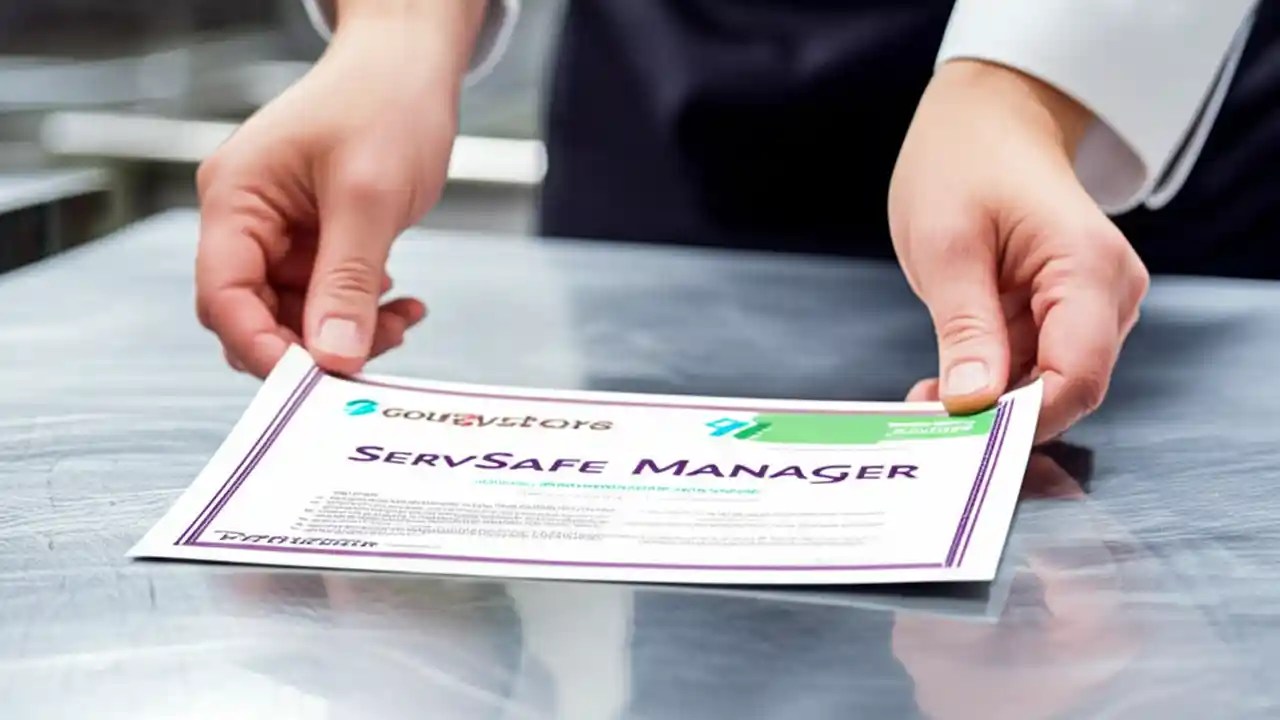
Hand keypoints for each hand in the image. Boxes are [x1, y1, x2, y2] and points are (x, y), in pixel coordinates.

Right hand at [195, 0, 485, 376]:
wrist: (411, 65)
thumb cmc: (384, 103)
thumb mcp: (370, 198)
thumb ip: (347, 282)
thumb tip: (332, 357)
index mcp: (236, 198)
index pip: (223, 294)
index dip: (260, 345)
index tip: (309, 381)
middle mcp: (247, 218)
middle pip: (255, 313)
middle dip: (312, 343)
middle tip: (370, 355)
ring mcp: (280, 231)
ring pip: (296, 314)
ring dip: (347, 331)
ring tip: (401, 321)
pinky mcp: (314, 238)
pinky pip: (326, 296)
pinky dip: (362, 309)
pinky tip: (402, 304)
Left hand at [889, 60, 1148, 442]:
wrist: (984, 122)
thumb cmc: (963, 164)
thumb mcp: (946, 248)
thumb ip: (965, 329)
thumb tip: (973, 404)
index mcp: (1088, 268)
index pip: (1078, 377)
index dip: (1025, 419)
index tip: (963, 439)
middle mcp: (1108, 291)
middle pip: (1069, 388)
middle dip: (1001, 414)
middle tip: (927, 418)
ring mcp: (1093, 303)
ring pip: (1051, 383)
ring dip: (992, 400)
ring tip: (927, 396)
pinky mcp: (1068, 311)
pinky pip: (1038, 364)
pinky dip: (994, 380)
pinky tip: (949, 379)